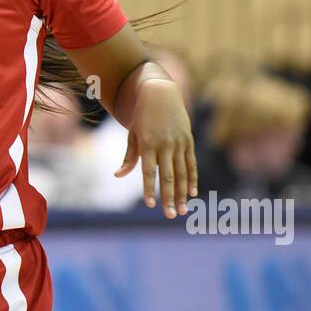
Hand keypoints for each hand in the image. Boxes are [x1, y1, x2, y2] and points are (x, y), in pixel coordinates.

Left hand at [115, 78, 196, 217]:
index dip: (150, 188)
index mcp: (148, 144)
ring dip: (182, 193)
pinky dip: (192, 179)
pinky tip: (192, 193)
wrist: (160, 94)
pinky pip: (191, 164)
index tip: (150, 204)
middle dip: (169, 197)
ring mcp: (179, 143)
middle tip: (170, 215)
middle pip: (168, 176)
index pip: (149, 172)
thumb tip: (118, 175)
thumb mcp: (133, 134)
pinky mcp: (188, 141)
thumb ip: (129, 157)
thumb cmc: (142, 117)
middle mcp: (165, 144)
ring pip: (182, 172)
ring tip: (182, 210)